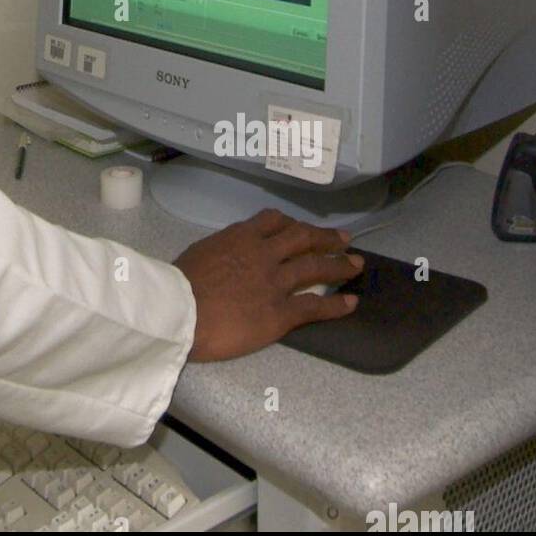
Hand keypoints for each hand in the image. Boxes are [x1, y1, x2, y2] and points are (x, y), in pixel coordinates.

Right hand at [174, 208, 363, 361]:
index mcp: (242, 237)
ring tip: (356, 263)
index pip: (275, 221)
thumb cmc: (180, 284)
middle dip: (325, 238)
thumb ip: (224, 248)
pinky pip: (314, 307)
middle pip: (303, 238)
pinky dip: (336, 305)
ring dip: (339, 264)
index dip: (293, 223)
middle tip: (343, 239)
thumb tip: (232, 254)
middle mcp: (265, 254)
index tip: (302, 227)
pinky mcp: (281, 314)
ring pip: (315, 267)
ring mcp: (276, 283)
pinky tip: (351, 303)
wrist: (180, 313)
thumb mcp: (201, 251)